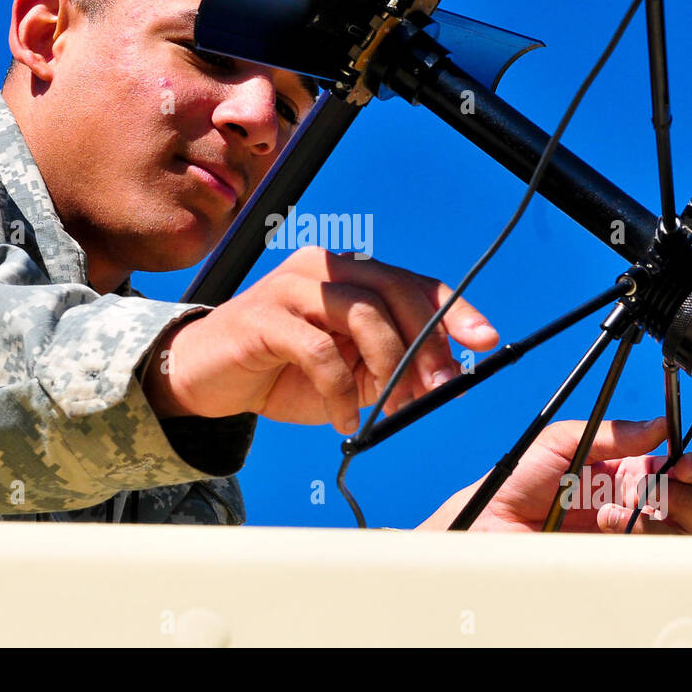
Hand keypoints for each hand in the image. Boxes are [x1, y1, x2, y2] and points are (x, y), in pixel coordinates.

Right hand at [142, 246, 499, 432]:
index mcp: (349, 275)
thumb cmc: (280, 371)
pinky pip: (319, 351)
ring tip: (391, 409)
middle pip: (395, 292)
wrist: (206, 378)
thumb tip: (443, 381)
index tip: (485, 341)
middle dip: (427, 343)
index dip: (454, 309)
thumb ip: (387, 367)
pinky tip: (343, 421)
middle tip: (440, 388)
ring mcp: (293, 288)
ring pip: (363, 313)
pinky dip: (339, 391)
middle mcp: (324, 270)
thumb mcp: (346, 371)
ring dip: (389, 366)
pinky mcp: (265, 317)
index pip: (414, 282)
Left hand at [419, 417, 691, 533]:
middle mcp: (636, 502)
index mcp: (628, 469)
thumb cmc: (522, 480)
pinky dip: (638, 534)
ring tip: (613, 508)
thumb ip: (611, 433)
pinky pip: (654, 554)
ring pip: (682, 530)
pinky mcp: (620, 559)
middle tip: (655, 486)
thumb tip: (658, 426)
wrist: (494, 520)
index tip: (683, 462)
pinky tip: (606, 524)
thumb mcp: (562, 441)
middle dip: (685, 493)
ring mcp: (630, 534)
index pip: (682, 468)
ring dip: (658, 514)